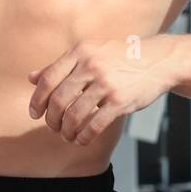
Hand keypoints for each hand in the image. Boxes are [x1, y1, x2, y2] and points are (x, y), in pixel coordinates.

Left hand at [27, 36, 177, 145]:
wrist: (159, 61)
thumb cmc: (121, 58)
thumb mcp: (90, 52)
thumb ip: (61, 65)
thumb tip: (32, 78)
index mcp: (80, 51)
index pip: (48, 79)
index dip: (37, 100)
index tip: (34, 114)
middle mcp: (91, 65)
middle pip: (58, 100)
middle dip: (51, 120)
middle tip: (52, 127)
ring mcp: (106, 83)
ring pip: (74, 115)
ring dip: (66, 131)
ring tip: (67, 135)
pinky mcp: (120, 100)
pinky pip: (94, 125)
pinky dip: (84, 137)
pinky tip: (82, 139)